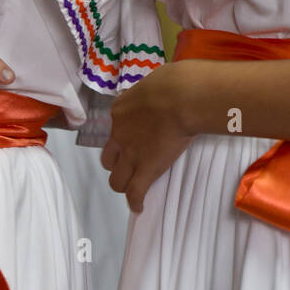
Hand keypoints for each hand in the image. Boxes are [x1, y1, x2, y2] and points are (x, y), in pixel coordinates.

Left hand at [101, 62, 200, 213]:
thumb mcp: (155, 82)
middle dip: (117, 164)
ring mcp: (131, 154)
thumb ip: (151, 94)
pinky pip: (135, 192)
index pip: (116, 128)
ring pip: (117, 180)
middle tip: (131, 166)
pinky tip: (139, 207)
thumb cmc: (175, 83)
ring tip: (133, 188)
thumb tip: (161, 94)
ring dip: (124, 184)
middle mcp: (120, 134)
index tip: (135, 138)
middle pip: (108, 158)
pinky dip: (135, 202)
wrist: (181, 97)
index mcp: (120, 111)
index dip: (124, 136)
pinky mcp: (146, 168)